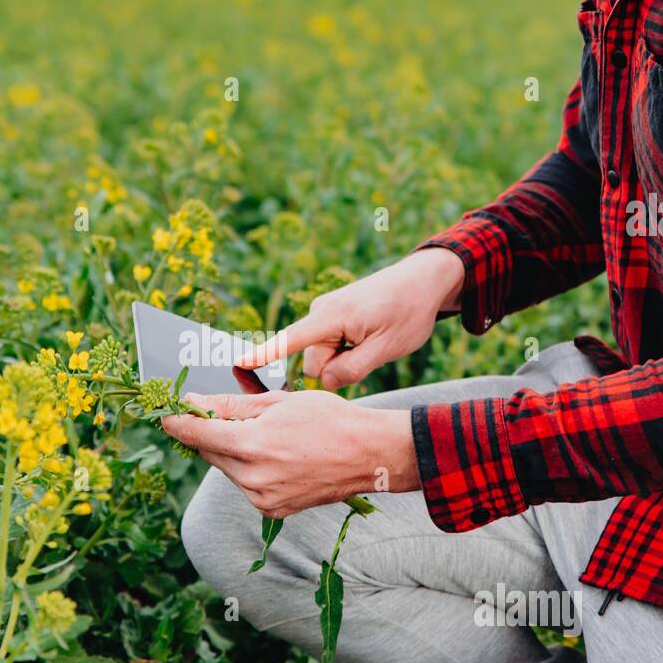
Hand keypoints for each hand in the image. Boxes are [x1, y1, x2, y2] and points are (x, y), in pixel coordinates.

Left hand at [161, 390, 419, 518]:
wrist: (369, 455)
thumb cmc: (329, 419)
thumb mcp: (278, 403)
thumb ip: (231, 406)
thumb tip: (193, 402)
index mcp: (252, 445)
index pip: (196, 434)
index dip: (176, 421)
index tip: (163, 413)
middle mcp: (253, 477)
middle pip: (209, 452)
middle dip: (208, 432)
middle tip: (214, 413)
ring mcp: (262, 498)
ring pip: (227, 469)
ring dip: (231, 451)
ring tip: (264, 435)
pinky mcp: (272, 510)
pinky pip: (246, 485)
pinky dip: (250, 469)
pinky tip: (276, 456)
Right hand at [236, 247, 464, 389]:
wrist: (424, 280)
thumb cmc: (409, 312)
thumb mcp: (387, 348)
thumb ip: (353, 370)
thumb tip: (324, 382)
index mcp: (331, 317)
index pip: (289, 341)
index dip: (263, 354)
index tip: (238, 363)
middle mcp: (320, 312)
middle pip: (313, 362)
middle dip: (338, 367)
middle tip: (372, 352)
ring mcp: (324, 313)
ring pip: (322, 356)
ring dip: (345, 359)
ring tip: (375, 340)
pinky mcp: (330, 317)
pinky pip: (329, 345)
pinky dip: (347, 349)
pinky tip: (369, 336)